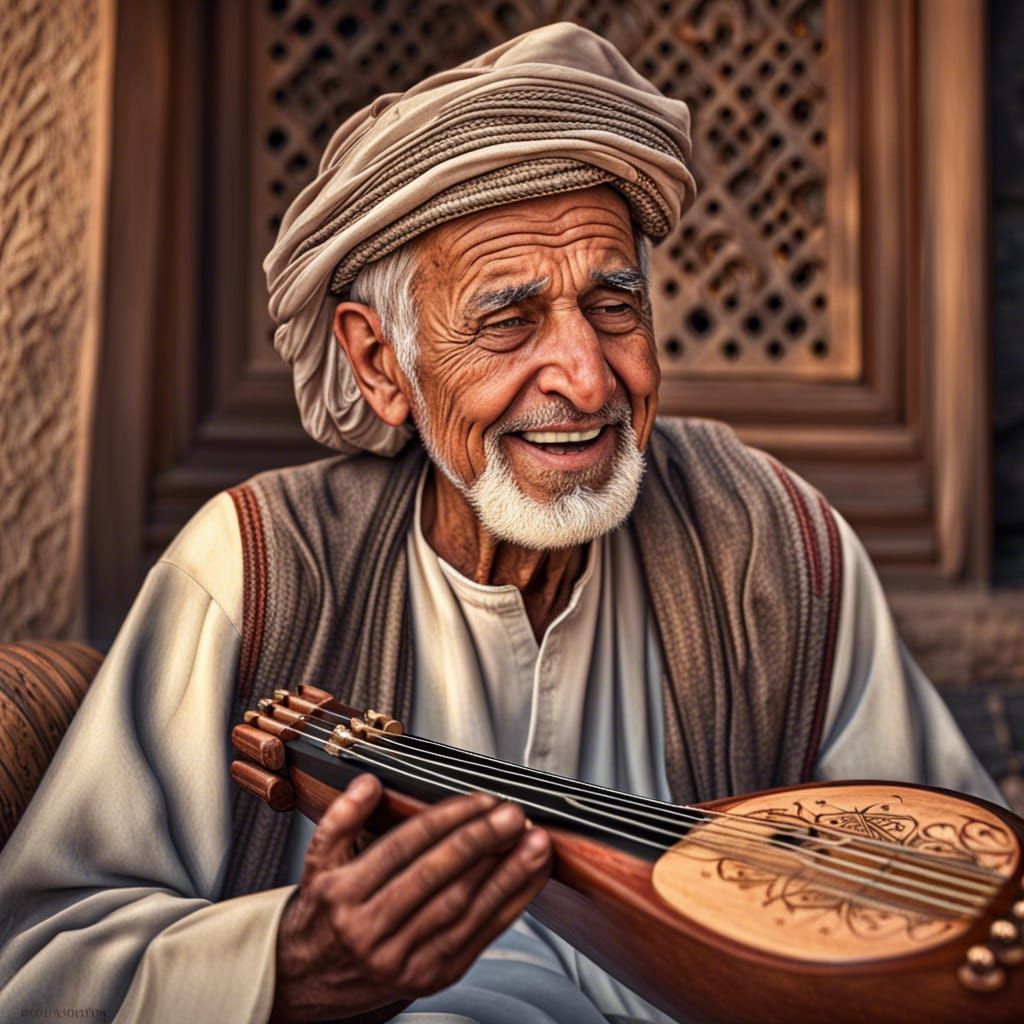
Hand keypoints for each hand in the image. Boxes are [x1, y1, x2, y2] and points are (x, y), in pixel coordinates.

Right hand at [270, 773, 550, 1021]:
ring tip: (534, 843)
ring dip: (505, 874)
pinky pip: (475, 939)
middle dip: (481, 842)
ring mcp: (400, 960)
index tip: (479, 799)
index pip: (404, 848)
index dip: (446, 819)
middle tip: (513, 814)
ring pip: (461, 910)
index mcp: (342, 896)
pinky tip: (527, 880)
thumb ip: (340, 818)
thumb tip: (369, 783)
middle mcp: (369, 931)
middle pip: (436, 878)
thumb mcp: (316, 863)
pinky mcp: (428, 979)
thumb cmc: (322, 915)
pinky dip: (508, 906)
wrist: (307, 982)